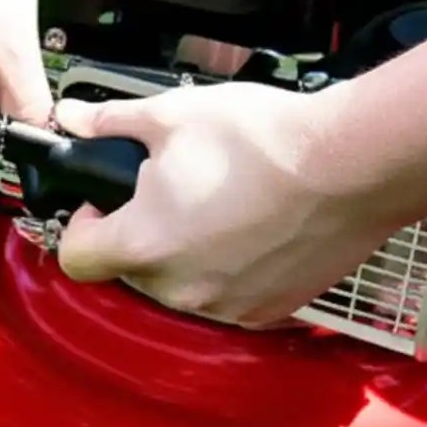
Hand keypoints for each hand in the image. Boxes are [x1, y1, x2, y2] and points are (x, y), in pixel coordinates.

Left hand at [52, 82, 410, 328]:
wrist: (353, 164)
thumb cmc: (265, 141)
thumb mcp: (173, 115)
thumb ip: (112, 123)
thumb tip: (73, 119)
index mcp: (143, 245)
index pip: (75, 258)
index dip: (82, 226)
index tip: (105, 204)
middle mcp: (177, 288)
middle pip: (131, 269)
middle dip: (141, 232)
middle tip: (174, 191)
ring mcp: (223, 306)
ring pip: (179, 284)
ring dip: (186, 252)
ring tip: (220, 205)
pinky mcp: (264, 311)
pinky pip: (227, 295)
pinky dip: (230, 268)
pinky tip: (254, 229)